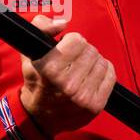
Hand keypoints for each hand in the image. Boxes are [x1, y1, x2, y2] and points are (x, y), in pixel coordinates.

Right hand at [19, 15, 116, 137]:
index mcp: (50, 69)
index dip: (71, 41)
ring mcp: (83, 97)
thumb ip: (41, 27)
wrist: (40, 116)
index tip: (65, 48)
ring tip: (82, 69)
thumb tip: (63, 23)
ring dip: (93, 62)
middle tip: (73, 61)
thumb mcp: (29, 52)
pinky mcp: (95, 106)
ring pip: (101, 62)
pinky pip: (110, 76)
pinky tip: (92, 76)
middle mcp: (67, 84)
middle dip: (82, 52)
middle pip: (90, 50)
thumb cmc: (36, 80)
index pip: (77, 40)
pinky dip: (104, 72)